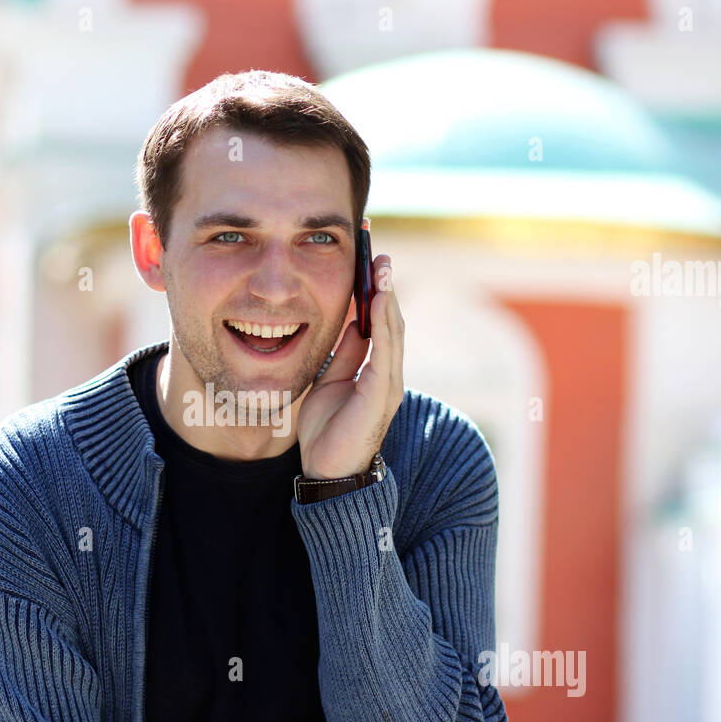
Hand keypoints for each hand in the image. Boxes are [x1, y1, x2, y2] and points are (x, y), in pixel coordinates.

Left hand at [297, 254, 403, 479]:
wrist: (327, 472)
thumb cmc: (327, 432)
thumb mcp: (329, 381)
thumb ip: (343, 354)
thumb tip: (353, 323)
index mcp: (375, 369)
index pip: (380, 321)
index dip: (374, 289)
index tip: (368, 258)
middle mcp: (388, 372)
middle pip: (391, 319)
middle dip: (383, 283)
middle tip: (377, 249)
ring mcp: (389, 382)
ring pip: (393, 330)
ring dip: (387, 294)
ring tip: (381, 264)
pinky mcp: (382, 393)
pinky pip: (386, 351)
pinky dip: (384, 323)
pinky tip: (379, 299)